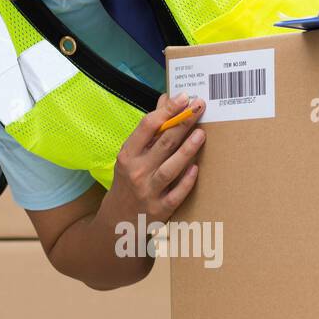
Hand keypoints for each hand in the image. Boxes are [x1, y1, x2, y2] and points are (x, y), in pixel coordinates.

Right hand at [108, 92, 205, 224]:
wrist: (117, 221)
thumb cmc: (128, 182)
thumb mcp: (131, 156)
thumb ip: (150, 129)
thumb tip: (166, 100)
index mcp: (128, 155)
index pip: (147, 127)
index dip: (166, 110)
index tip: (183, 97)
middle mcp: (136, 172)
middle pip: (163, 144)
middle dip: (182, 123)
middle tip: (199, 107)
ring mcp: (148, 192)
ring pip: (170, 168)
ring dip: (187, 150)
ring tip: (201, 134)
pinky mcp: (160, 210)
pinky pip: (176, 194)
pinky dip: (186, 181)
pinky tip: (197, 168)